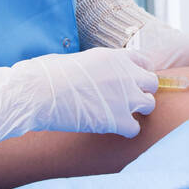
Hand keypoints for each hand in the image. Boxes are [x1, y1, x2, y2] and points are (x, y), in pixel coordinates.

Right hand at [0, 46, 157, 151]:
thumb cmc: (46, 74)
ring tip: (120, 115)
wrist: (37, 92)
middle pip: (152, 83)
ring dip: (137, 112)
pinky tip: (113, 130)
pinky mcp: (117, 119)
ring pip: (149, 105)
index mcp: (114, 56)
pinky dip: (126, 131)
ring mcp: (125, 97)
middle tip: (127, 101)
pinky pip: (136, 129)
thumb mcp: (76, 59)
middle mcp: (126, 74)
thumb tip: (91, 73)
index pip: (144, 61)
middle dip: (141, 92)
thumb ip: (95, 65)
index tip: (130, 82)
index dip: (139, 73)